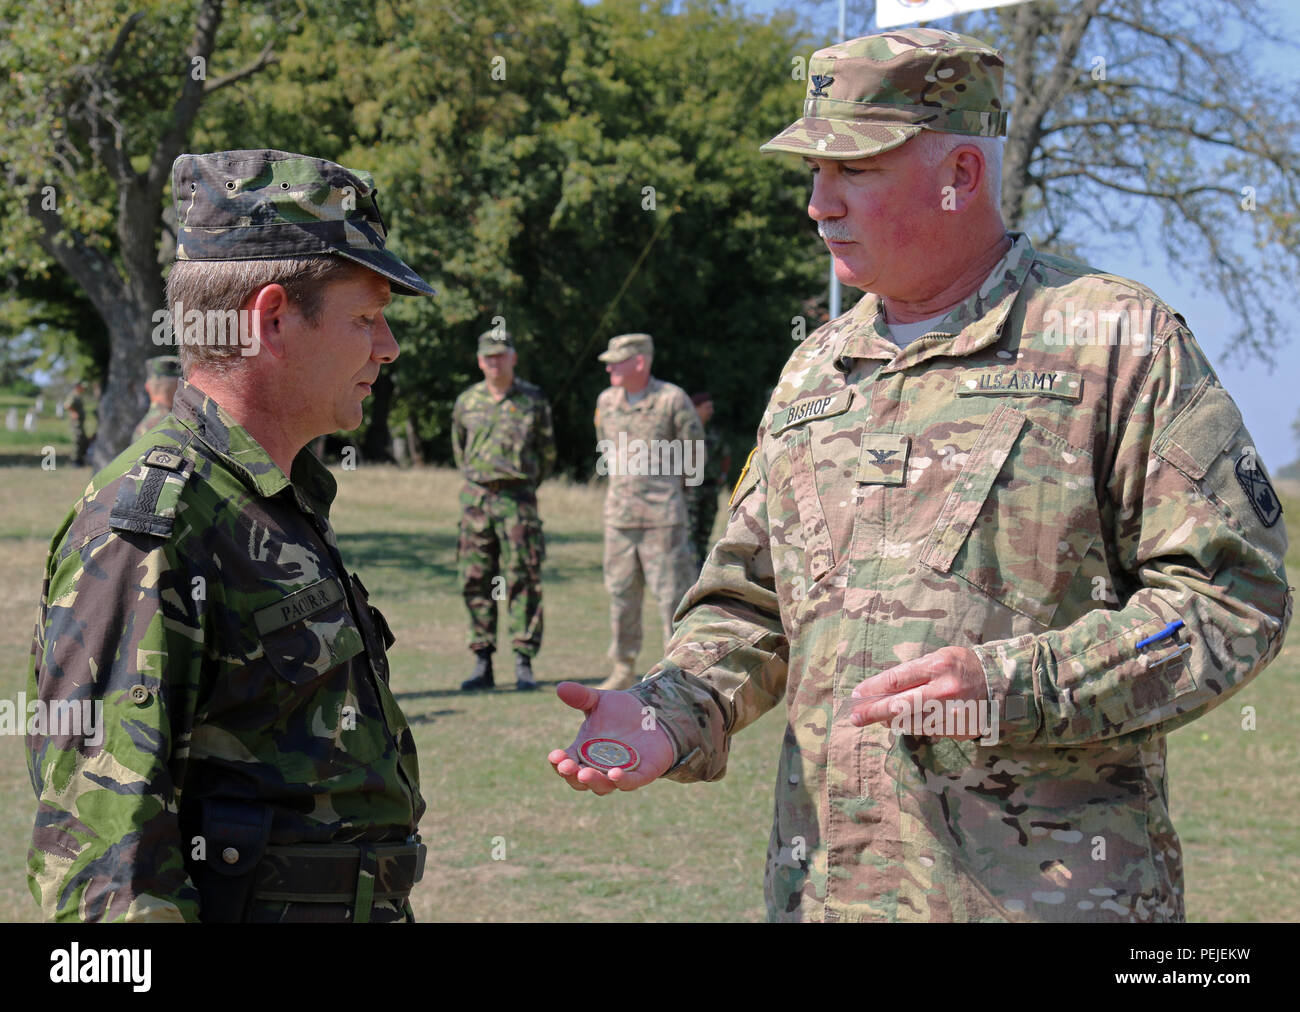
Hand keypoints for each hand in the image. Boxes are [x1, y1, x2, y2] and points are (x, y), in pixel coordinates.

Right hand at [548, 682, 674, 795]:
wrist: (653, 714)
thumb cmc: (620, 711)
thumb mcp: (599, 701)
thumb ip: (581, 696)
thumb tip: (560, 687)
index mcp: (584, 752)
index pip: (566, 763)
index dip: (559, 762)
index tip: (554, 755)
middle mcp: (599, 767)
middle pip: (580, 781)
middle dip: (571, 776)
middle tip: (566, 767)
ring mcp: (620, 773)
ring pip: (603, 786)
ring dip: (593, 782)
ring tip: (584, 774)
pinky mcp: (642, 774)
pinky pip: (630, 782)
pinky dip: (622, 781)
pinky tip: (614, 773)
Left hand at [842, 646, 989, 739]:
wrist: (1001, 685)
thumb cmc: (963, 666)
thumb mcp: (940, 657)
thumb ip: (913, 672)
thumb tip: (882, 689)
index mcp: (938, 666)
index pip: (896, 679)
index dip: (873, 688)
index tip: (856, 694)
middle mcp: (944, 690)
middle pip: (899, 705)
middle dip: (873, 711)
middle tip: (855, 717)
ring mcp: (951, 713)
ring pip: (910, 721)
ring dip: (890, 720)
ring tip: (878, 717)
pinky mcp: (956, 729)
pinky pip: (925, 729)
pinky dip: (911, 725)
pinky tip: (903, 721)